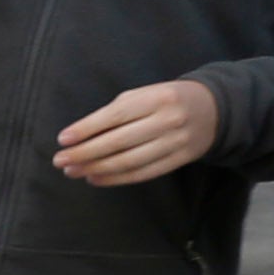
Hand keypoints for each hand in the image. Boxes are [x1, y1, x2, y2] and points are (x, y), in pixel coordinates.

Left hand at [53, 79, 218, 186]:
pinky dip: (115, 179)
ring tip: (73, 171)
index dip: (86, 129)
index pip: (115, 115)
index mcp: (156, 98)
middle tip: (60, 160)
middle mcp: (168, 120)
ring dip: (96, 169)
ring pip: (129, 161)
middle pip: (119, 142)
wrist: (213, 109)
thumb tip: (79, 136)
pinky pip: (142, 174)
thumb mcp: (144, 95)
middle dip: (85, 153)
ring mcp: (176, 142)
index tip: (62, 140)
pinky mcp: (179, 160)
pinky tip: (95, 178)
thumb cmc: (165, 100)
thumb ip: (115, 112)